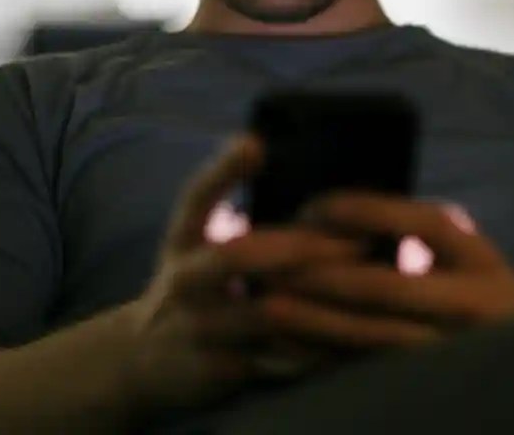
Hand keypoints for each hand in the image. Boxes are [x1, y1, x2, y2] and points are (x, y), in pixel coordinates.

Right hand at [121, 139, 363, 414]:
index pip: (197, 196)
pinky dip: (319, 348)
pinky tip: (359, 333)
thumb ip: (223, 196)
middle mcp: (184, 281)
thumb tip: (261, 143)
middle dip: (303, 245)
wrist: (142, 360)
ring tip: (372, 284)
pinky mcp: (217, 371)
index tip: (256, 143)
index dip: (223, 169)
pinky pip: (278, 361)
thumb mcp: (193, 238)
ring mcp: (199, 328)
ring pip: (267, 314)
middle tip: (359, 239)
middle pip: (239, 256)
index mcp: (183, 239)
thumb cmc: (191, 284)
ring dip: (322, 300)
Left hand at [258, 194, 513, 351]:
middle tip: (270, 261)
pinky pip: (367, 374)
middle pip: (385, 287)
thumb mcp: (472, 258)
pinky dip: (324, 361)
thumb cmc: (487, 302)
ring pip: (370, 338)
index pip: (423, 224)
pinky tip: (284, 350)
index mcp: (482, 263)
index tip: (316, 205)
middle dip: (322, 273)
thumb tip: (333, 213)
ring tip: (267, 305)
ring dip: (314, 322)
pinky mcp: (425, 388)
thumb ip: (419, 234)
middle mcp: (471, 309)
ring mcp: (449, 354)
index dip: (367, 210)